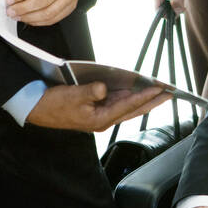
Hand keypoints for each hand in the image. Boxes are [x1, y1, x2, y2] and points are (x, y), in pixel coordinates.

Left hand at [4, 0, 86, 25]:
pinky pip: (55, 18)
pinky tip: (31, 19)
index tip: (9, 0)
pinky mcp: (72, 5)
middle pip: (42, 1)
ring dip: (30, 18)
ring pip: (49, 12)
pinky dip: (40, 22)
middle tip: (11, 11)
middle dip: (23, 9)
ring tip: (19, 17)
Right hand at [26, 82, 166, 131]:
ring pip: (129, 107)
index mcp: (100, 119)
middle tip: (170, 94)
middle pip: (134, 109)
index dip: (144, 97)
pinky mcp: (97, 110)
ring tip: (160, 93)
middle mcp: (104, 119)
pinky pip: (119, 104)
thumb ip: (89, 92)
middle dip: (152, 101)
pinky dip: (131, 98)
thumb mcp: (72, 96)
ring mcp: (101, 115)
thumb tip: (103, 88)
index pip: (128, 106)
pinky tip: (139, 91)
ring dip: (144, 100)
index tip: (159, 89)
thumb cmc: (54, 104)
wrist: (37, 109)